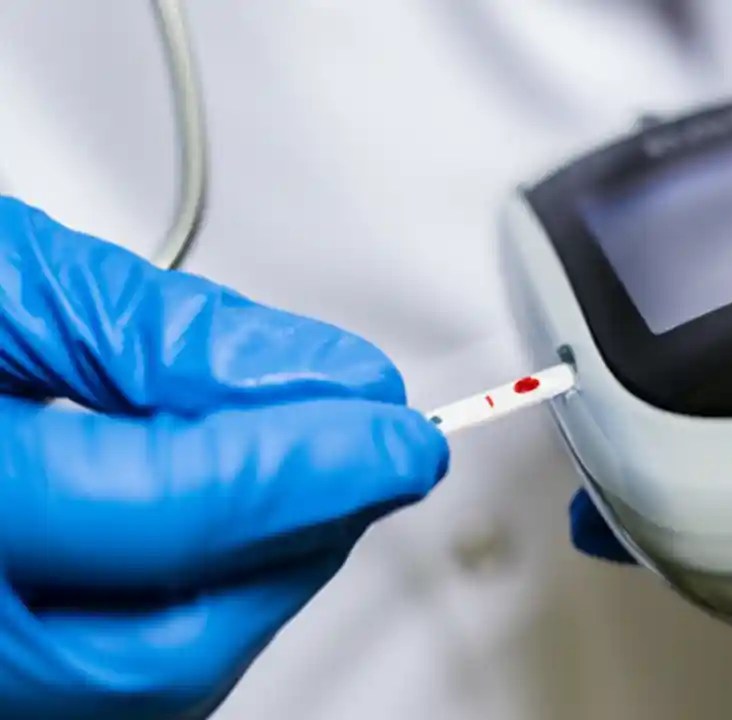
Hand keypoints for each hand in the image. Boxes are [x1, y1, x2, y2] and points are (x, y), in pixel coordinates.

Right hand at [0, 198, 447, 717]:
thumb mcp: (2, 286)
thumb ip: (164, 338)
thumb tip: (325, 384)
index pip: (164, 517)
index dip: (307, 469)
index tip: (399, 431)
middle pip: (167, 645)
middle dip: (299, 544)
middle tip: (369, 454)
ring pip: (149, 685)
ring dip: (260, 583)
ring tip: (304, 478)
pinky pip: (111, 685)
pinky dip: (193, 610)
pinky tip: (224, 532)